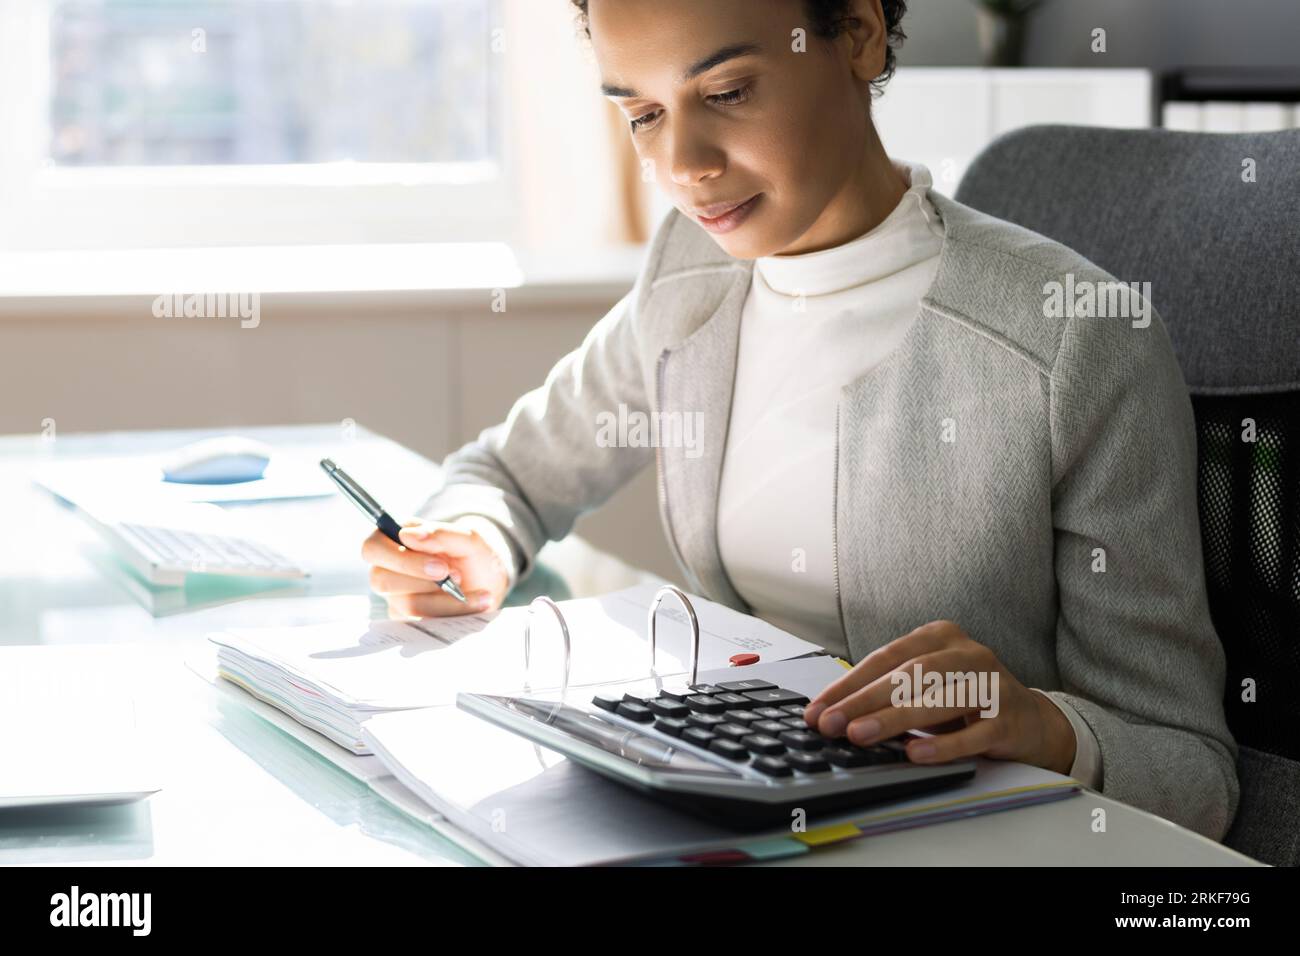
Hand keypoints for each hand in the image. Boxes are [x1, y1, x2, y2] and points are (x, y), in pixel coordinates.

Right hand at [361, 518, 509, 618]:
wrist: (488, 582)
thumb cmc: (471, 555)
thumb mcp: (468, 539)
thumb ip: (440, 533)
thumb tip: (407, 535)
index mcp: (393, 540)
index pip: (372, 548)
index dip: (401, 559)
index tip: (440, 565)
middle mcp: (388, 570)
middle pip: (380, 580)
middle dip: (422, 580)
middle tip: (457, 577)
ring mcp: (396, 597)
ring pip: (407, 604)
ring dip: (445, 599)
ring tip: (470, 588)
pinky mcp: (410, 620)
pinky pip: (424, 622)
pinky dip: (454, 612)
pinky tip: (477, 603)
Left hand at [804, 620, 1076, 773]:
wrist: (1031, 721)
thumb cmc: (966, 701)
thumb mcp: (927, 686)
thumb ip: (888, 692)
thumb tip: (833, 713)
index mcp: (940, 636)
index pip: (885, 658)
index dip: (849, 684)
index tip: (818, 709)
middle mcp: (967, 652)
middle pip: (908, 675)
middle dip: (863, 701)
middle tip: (832, 724)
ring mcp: (992, 682)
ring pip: (938, 699)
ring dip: (894, 719)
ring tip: (860, 735)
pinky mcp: (1010, 717)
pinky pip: (973, 733)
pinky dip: (943, 745)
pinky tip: (916, 754)